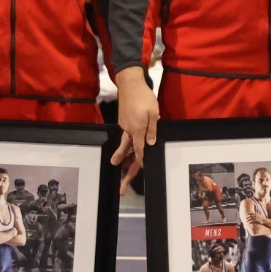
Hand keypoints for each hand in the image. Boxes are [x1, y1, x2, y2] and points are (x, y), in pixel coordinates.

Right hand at [111, 67, 157, 188]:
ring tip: (117, 169)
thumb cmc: (144, 97)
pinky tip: (128, 151)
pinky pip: (126, 137)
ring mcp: (125, 126)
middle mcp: (129, 130)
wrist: (130, 84)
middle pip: (128, 153)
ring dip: (122, 159)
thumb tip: (150, 144)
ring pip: (125, 146)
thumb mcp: (154, 112)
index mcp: (138, 130)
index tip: (139, 172)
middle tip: (122, 187)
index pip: (139, 151)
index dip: (140, 162)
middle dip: (125, 171)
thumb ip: (152, 129)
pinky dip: (126, 146)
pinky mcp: (124, 122)